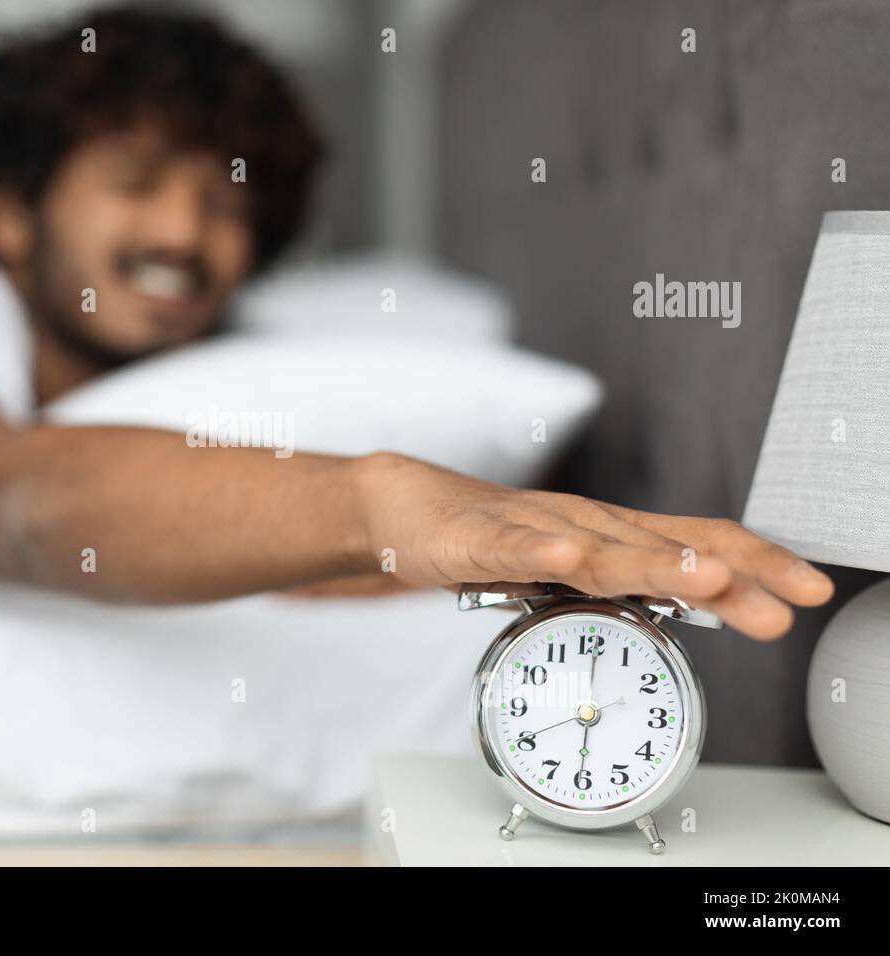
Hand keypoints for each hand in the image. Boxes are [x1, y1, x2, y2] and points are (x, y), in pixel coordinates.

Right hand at [356, 454, 834, 639]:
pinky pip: (508, 546)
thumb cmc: (484, 535)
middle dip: (732, 575)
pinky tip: (566, 555)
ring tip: (706, 579)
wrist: (400, 503)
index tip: (807, 590)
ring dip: (657, 563)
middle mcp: (581, 524)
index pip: (696, 542)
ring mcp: (529, 528)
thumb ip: (616, 584)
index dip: (756, 562)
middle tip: (785, 602)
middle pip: (664, 547)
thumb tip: (685, 611)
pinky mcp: (473, 537)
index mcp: (607, 534)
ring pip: (599, 547)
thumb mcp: (563, 566)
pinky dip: (540, 550)